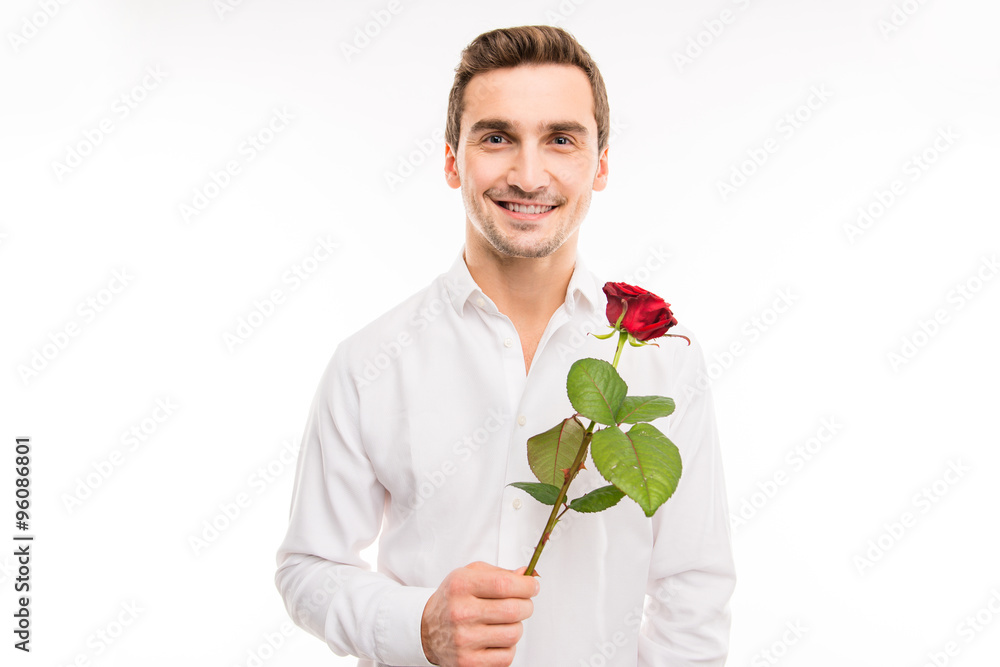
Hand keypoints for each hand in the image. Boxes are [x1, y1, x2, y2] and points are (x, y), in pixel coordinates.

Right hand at [420, 561, 538, 665]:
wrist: (426, 629)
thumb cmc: (453, 600)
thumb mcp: (468, 576)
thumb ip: (498, 573)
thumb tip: (526, 575)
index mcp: (461, 586)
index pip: (504, 584)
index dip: (526, 585)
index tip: (532, 586)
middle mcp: (461, 612)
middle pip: (513, 610)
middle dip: (526, 605)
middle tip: (523, 604)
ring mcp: (464, 640)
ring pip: (514, 633)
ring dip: (516, 627)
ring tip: (504, 622)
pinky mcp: (468, 662)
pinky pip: (507, 656)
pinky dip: (507, 647)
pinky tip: (495, 638)